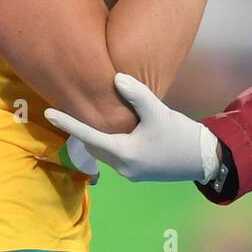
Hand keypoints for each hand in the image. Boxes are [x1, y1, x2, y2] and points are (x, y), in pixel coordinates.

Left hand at [45, 73, 215, 181]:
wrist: (204, 160)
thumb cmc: (181, 135)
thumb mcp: (159, 113)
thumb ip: (137, 95)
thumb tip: (116, 78)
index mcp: (124, 153)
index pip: (88, 136)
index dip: (67, 123)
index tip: (48, 113)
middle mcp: (122, 167)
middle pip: (93, 144)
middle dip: (82, 128)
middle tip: (72, 107)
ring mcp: (130, 172)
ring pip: (104, 151)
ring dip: (97, 135)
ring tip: (92, 115)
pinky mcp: (138, 172)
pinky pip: (115, 155)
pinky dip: (109, 142)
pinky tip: (115, 129)